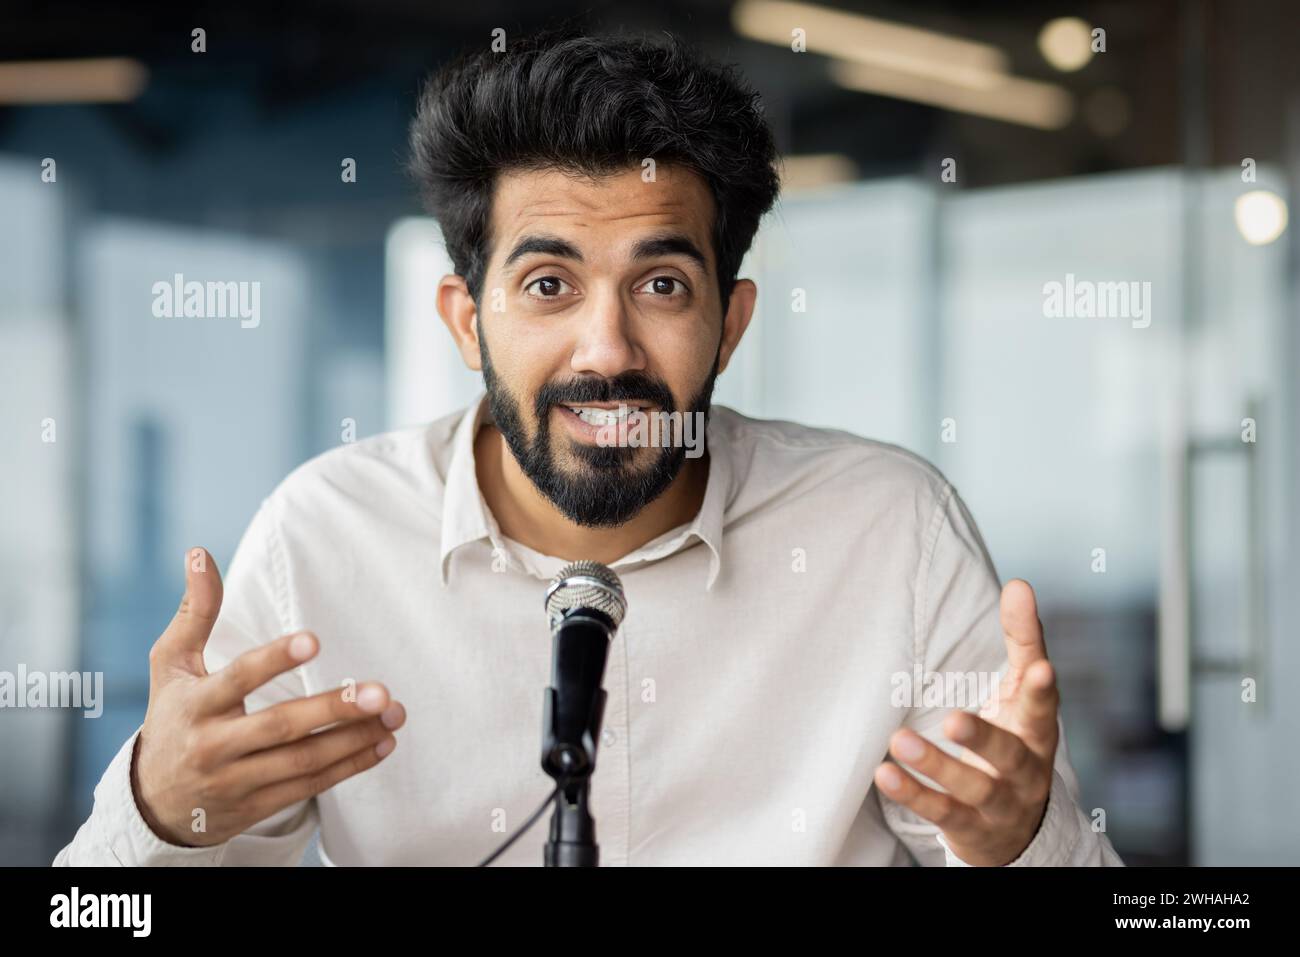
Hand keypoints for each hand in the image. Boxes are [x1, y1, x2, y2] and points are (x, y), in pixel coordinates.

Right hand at [132, 546, 405, 846]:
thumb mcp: (170, 664)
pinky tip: (382, 743)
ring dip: (353, 738)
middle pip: (279, 727)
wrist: (153, 803)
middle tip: (379, 691)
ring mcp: (236, 780)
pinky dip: (350, 765)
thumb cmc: (172, 716)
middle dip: (332, 709)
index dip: (273, 661)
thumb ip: (195, 612)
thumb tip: (200, 552)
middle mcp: (214, 745)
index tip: (313, 640)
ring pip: (302, 761)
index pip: (237, 680)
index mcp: (194, 704)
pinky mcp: (257, 806)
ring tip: (394, 714)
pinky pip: (310, 786)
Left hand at [874, 578, 1058, 865]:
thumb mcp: (1020, 693)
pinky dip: (914, 793)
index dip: (1043, 689)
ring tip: (899, 741)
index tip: (1042, 667)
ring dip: (936, 765)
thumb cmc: (1017, 740)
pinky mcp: (970, 827)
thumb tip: (1020, 584)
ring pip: (973, 787)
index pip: (1043, 706)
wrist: (1018, 828)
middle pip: (1010, 754)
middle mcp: (1025, 770)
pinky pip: (942, 812)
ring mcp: (999, 802)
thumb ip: (1022, 641)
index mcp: (1037, 731)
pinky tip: (885, 774)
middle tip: (953, 719)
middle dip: (984, 737)